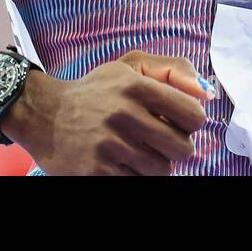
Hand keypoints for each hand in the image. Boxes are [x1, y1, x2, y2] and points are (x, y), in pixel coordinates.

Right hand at [0, 51, 211, 174]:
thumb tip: (206, 92)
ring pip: (162, 170)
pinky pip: (138, 183)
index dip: (191, 121)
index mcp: (135, 86)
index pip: (193, 115)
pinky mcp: (97, 171)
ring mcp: (109, 145)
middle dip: (175, 146)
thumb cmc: (96, 91)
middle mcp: (123, 114)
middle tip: (157, 139)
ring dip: (155, 164)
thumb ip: (172, 70)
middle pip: (182, 148)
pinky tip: (121, 162)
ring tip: (136, 151)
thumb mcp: (129, 67)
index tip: (178, 121)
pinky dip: (135, 176)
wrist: (45, 115)